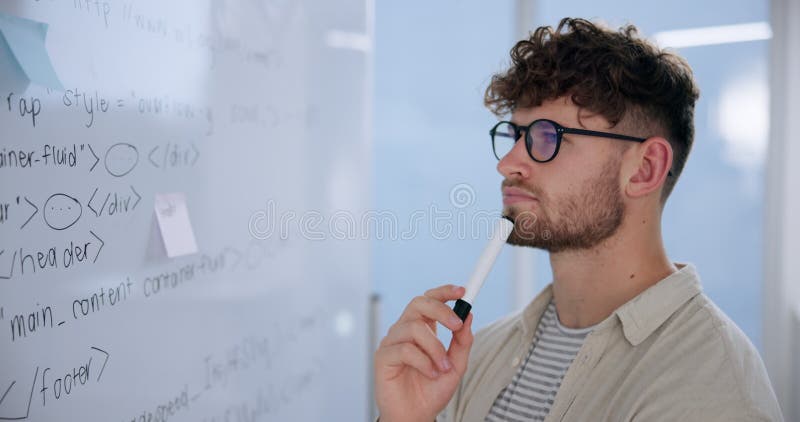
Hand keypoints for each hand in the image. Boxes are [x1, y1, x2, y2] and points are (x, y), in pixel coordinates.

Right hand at [374, 284, 474, 421]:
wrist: (416, 416)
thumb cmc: (431, 391)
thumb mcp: (456, 366)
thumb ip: (462, 342)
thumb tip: (468, 317)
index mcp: (422, 328)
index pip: (429, 300)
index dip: (443, 292)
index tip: (462, 292)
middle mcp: (405, 331)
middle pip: (418, 303)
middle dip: (441, 311)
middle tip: (456, 325)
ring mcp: (392, 342)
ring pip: (415, 328)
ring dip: (435, 348)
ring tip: (443, 368)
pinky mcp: (383, 357)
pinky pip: (405, 349)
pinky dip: (423, 362)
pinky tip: (430, 374)